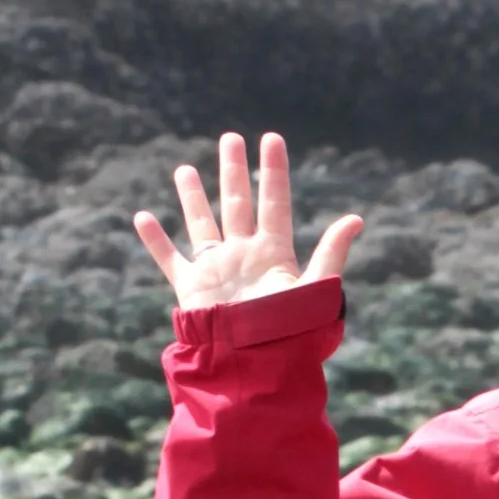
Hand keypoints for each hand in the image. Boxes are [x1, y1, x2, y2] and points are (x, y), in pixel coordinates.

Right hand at [132, 132, 363, 310]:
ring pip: (202, 222)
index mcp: (274, 252)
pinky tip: (142, 217)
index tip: (272, 139)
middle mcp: (244, 254)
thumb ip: (332, 253)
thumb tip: (356, 219)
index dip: (274, 171)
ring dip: (193, 196)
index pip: (275, 202)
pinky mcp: (192, 287)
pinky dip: (155, 240)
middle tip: (230, 138)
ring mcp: (216, 268)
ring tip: (185, 168)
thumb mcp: (314, 288)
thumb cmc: (288, 329)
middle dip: (234, 171)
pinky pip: (169, 258)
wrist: (253, 360)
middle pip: (237, 203)